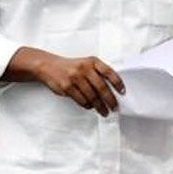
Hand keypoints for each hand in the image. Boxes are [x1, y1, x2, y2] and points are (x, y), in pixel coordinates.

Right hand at [5, 47, 124, 116]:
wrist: (49, 66)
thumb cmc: (71, 67)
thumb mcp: (86, 63)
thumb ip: (98, 72)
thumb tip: (112, 90)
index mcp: (92, 61)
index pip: (109, 72)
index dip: (118, 83)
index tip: (123, 92)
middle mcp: (84, 68)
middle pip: (102, 88)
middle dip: (110, 100)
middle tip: (115, 108)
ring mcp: (75, 78)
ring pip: (92, 97)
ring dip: (100, 107)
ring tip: (104, 112)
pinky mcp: (67, 87)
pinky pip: (82, 100)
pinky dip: (88, 105)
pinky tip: (91, 106)